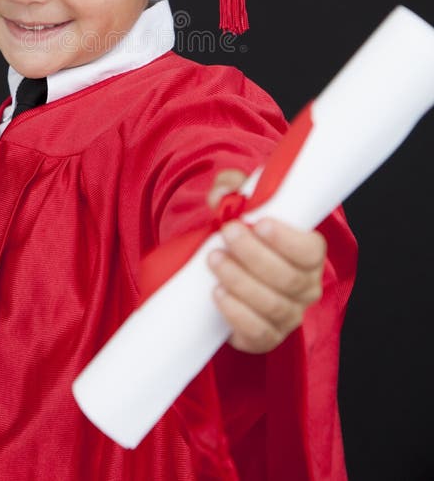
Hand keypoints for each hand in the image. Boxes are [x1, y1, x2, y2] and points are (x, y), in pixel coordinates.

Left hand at [206, 170, 325, 353]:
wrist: (228, 264)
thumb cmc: (243, 229)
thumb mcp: (238, 202)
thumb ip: (231, 189)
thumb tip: (221, 195)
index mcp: (309, 254)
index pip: (311, 250)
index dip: (288, 239)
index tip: (261, 224)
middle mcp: (306, 287)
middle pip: (288, 278)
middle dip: (254, 255)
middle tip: (227, 233)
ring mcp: (288, 314)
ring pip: (272, 305)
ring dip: (240, 281)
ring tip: (215, 260)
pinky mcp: (266, 336)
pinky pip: (258, 333)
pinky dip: (237, 314)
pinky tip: (218, 293)